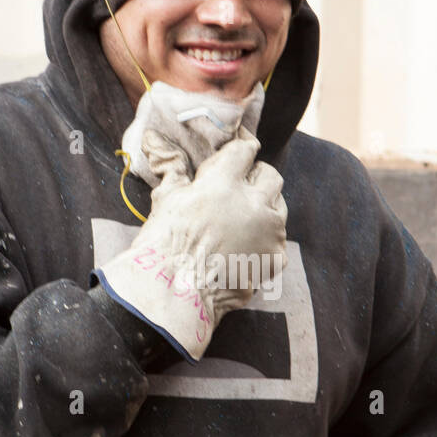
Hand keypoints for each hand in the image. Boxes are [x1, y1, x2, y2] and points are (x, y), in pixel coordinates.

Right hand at [96, 127, 286, 361]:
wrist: (177, 293)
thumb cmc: (165, 245)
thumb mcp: (166, 200)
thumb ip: (173, 170)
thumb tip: (158, 144)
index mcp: (225, 182)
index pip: (244, 150)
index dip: (240, 149)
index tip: (237, 152)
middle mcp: (254, 203)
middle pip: (270, 176)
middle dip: (258, 177)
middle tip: (242, 186)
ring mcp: (269, 232)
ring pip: (279, 209)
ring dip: (264, 209)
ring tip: (244, 221)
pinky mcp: (274, 259)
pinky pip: (277, 243)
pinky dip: (265, 243)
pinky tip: (247, 249)